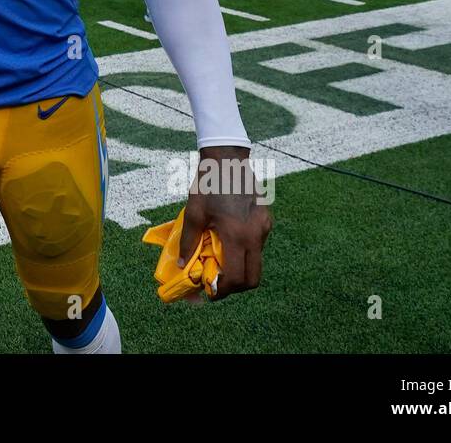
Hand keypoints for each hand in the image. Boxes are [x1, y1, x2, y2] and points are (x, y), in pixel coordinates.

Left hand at [179, 146, 271, 300]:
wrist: (228, 158)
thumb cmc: (207, 184)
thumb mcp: (193, 213)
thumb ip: (189, 242)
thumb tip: (184, 265)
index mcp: (237, 235)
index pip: (237, 278)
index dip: (223, 290)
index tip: (210, 291)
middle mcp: (256, 235)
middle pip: (253, 277)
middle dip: (235, 286)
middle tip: (217, 282)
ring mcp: (264, 227)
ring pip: (256, 261)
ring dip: (240, 267)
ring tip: (220, 259)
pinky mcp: (266, 220)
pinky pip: (257, 244)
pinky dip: (244, 250)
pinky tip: (228, 239)